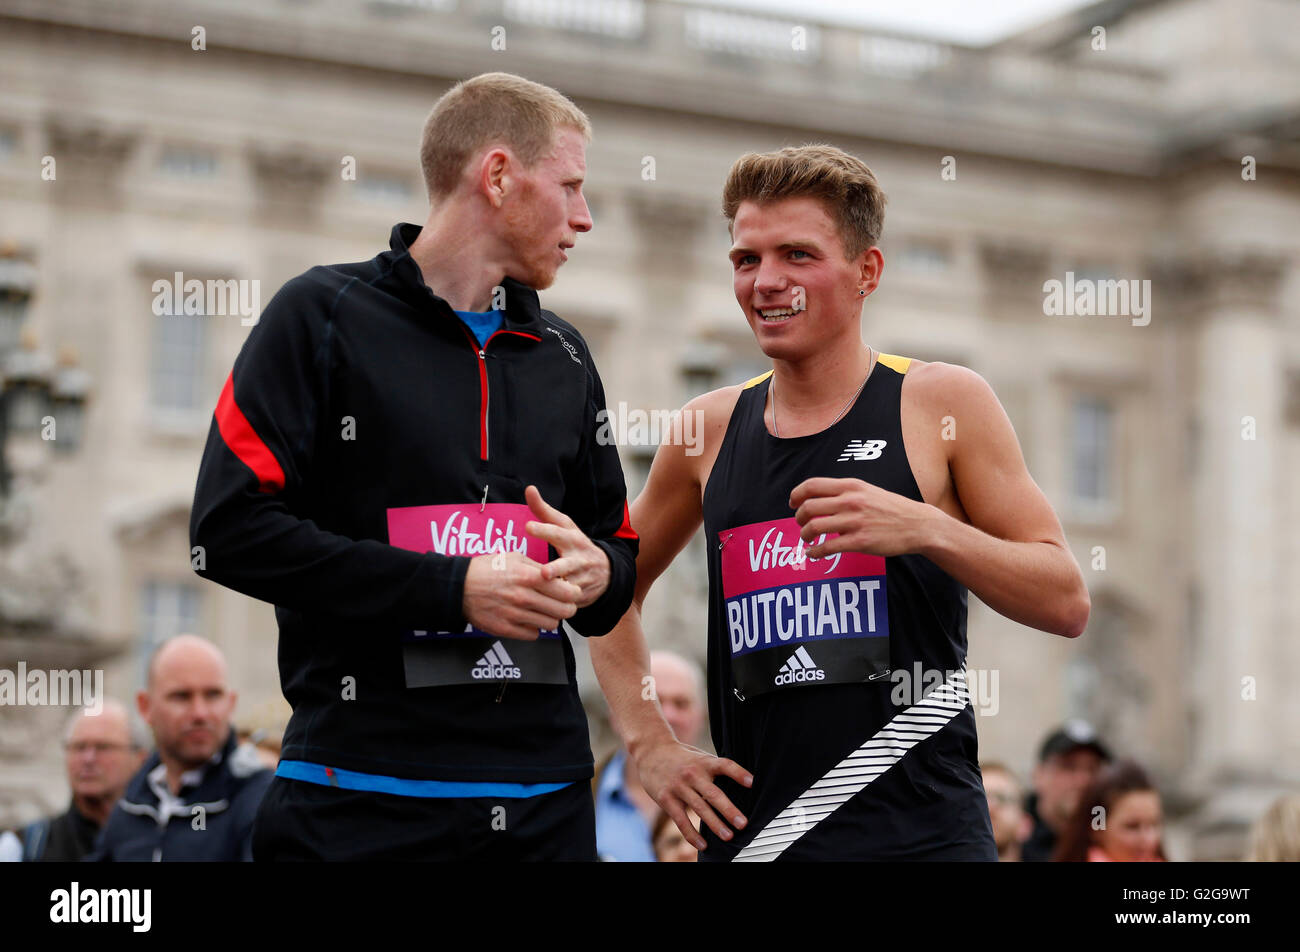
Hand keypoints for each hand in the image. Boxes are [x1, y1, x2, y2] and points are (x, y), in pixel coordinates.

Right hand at [462, 551, 581, 640]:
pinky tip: (528, 619)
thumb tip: (558, 577)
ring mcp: (515, 615)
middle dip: (568, 608)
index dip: (574, 593)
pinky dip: (534, 629)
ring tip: (544, 611)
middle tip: (564, 605)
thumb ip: (538, 568)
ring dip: (551, 618)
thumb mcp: (514, 557)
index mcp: (529, 577)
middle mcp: (524, 597)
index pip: (567, 591)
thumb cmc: (487, 569)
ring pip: (550, 625)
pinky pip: (533, 635)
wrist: (459, 587)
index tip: (572, 593)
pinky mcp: (505, 629)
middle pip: (564, 611)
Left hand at [523, 485, 610, 607]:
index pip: (557, 533)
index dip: (543, 530)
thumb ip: (544, 510)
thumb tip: (529, 488)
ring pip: (568, 587)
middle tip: (544, 572)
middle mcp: (579, 559)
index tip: (528, 527)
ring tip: (542, 595)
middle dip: (557, 569)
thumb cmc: (575, 544)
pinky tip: (543, 610)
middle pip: (567, 564)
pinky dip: (557, 605)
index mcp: (572, 539)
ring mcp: (582, 579)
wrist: (606, 572)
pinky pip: (567, 602)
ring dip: (556, 592)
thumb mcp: (564, 526)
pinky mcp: (582, 596)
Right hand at [632, 738, 752, 850]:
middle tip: (742, 824)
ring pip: (699, 808)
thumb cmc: (682, 757)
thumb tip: (743, 787)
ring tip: (728, 836)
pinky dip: (692, 834)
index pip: (724, 765)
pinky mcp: (666, 798)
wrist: (651, 750)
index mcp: (704, 762)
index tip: (752, 782)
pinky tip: (702, 844)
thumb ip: (715, 770)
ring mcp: (678, 787)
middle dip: (729, 810)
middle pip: (713, 793)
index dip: (738, 773)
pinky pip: (681, 820)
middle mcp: (692, 774)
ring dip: (714, 824)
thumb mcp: (699, 757)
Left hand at [790, 477, 931, 558]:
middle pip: (808, 507)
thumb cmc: (891, 508)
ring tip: (807, 540)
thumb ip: (844, 492)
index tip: (793, 504)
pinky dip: (815, 552)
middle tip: (801, 525)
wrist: (918, 525)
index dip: (796, 495)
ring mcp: (855, 521)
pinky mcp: (860, 541)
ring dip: (804, 536)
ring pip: (814, 527)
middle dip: (799, 518)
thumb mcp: (867, 490)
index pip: (812, 485)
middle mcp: (851, 501)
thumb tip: (818, 500)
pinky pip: (827, 548)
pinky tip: (813, 554)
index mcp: (851, 486)